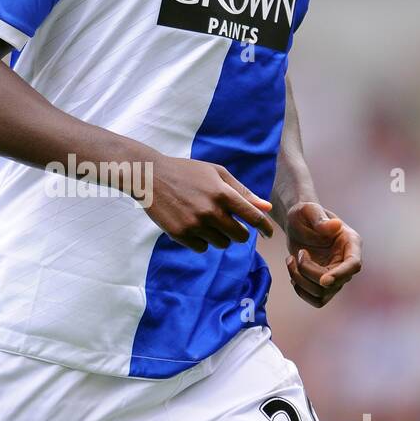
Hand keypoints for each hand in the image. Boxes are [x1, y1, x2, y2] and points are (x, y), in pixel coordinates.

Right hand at [143, 154, 273, 253]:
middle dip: (240, 232)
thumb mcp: (216, 173)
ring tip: (207, 221)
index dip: (265, 228)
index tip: (269, 234)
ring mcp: (195, 224)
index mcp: (223, 193)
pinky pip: (203, 248)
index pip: (254, 217)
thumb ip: (242, 191)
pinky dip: (202, 241)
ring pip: (222, 244)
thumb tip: (266, 208)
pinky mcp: (180, 235)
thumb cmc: (187, 172)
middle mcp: (211, 211)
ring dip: (220, 236)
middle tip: (231, 225)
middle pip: (240, 236)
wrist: (150, 177)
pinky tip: (193, 226)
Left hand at [285, 201, 361, 307]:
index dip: (340, 275)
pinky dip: (301, 291)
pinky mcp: (324, 283)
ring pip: (323, 294)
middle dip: (309, 272)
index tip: (323, 280)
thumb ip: (321, 219)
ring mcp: (336, 274)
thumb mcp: (309, 210)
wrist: (297, 223)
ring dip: (300, 280)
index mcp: (350, 243)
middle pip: (335, 283)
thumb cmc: (305, 214)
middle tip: (299, 253)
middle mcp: (346, 261)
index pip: (353, 265)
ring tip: (291, 260)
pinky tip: (293, 273)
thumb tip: (335, 225)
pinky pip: (316, 300)